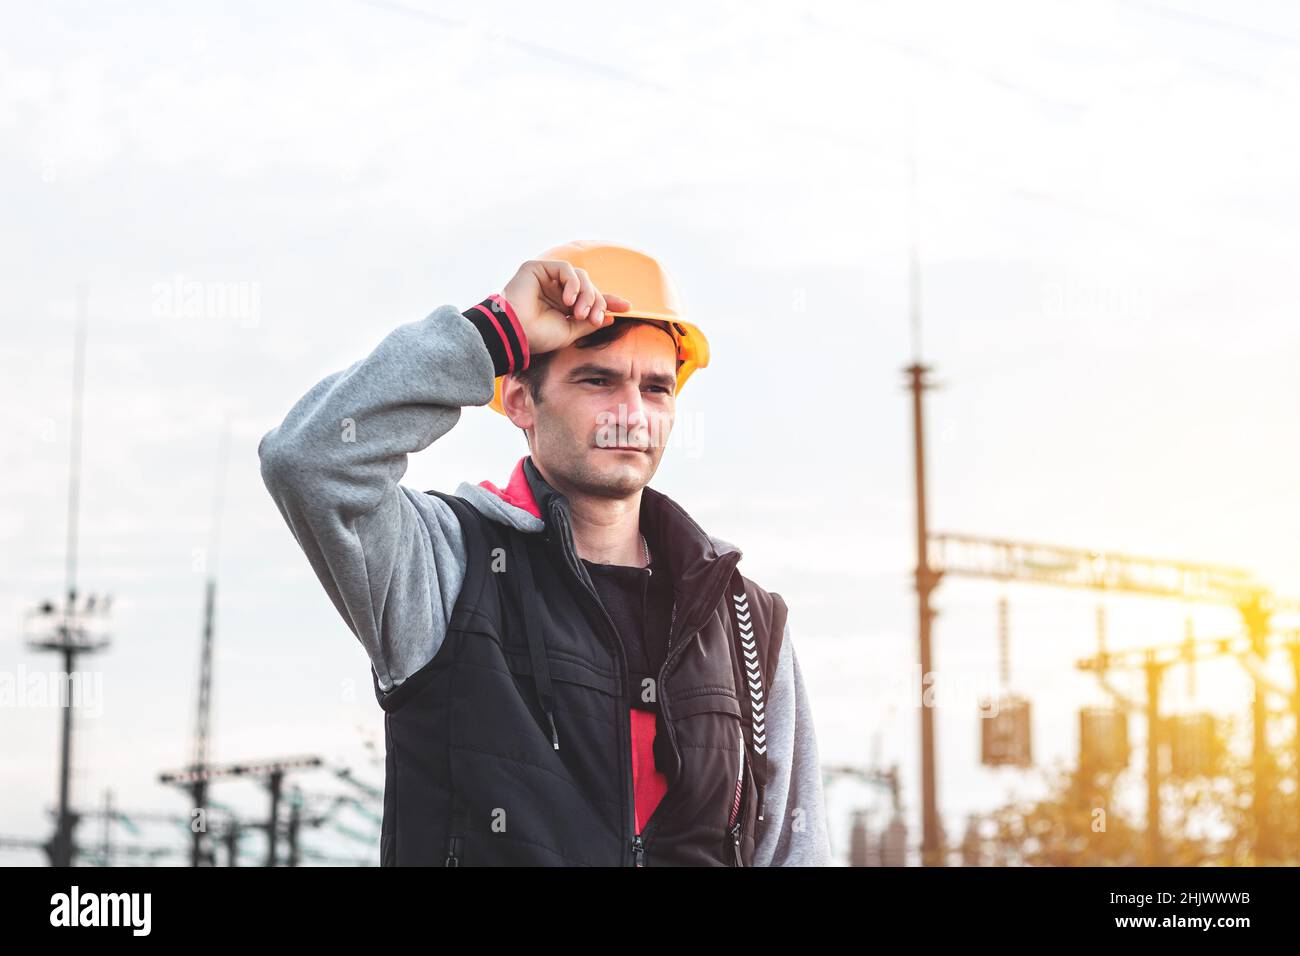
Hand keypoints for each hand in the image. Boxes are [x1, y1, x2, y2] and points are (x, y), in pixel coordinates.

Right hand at [501, 260, 632, 355]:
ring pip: (580, 276)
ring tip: (578, 313)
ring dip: (586, 294)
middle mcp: (555, 290)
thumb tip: (610, 316)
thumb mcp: (570, 332)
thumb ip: (589, 323)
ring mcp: (546, 278)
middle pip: (588, 287)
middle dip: (596, 301)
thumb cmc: (538, 337)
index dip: (608, 301)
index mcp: (562, 305)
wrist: (515, 333)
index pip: (590, 298)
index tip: (627, 307)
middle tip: (594, 318)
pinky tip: (568, 300)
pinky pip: (565, 268)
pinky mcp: (536, 268)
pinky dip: (572, 283)